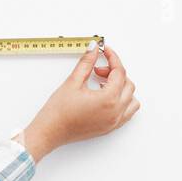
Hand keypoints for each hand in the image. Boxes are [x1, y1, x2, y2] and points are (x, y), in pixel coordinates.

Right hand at [19, 44, 138, 161]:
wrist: (50, 132)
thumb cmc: (58, 112)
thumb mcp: (73, 82)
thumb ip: (87, 63)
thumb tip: (93, 48)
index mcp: (108, 100)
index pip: (119, 73)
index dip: (113, 58)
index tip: (105, 51)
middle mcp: (115, 112)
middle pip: (128, 84)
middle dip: (114, 73)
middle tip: (97, 69)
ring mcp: (114, 122)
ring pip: (131, 100)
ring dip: (122, 88)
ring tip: (104, 85)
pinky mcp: (109, 128)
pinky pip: (127, 113)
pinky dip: (122, 102)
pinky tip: (107, 96)